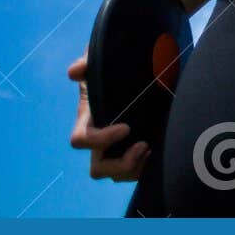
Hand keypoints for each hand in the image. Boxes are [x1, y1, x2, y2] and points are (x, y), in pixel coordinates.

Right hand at [67, 53, 148, 180]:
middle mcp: (102, 138)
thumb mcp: (103, 59)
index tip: (126, 127)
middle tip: (144, 145)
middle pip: (98, 169)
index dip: (100, 140)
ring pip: (117, 175)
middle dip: (119, 164)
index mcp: (89, 119)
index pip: (80, 141)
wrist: (145, 66)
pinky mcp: (137, 148)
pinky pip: (135, 172)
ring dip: (135, 169)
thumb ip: (88, 61)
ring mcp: (119, 147)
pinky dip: (146, 168)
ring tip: (152, 149)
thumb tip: (74, 72)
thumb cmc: (117, 64)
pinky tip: (159, 151)